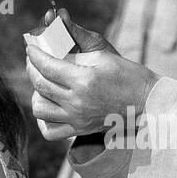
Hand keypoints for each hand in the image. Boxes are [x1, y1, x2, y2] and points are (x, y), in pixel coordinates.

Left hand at [26, 12, 157, 136]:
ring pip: (39, 108)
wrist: (146, 102)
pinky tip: (49, 106)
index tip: (30, 47)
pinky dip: (43, 119)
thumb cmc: (127, 75)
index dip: (35, 54)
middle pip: (40, 84)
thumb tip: (51, 47)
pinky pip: (50, 130)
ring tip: (43, 83)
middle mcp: (77, 101)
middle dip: (31, 67)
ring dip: (35, 93)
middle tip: (33, 59)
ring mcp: (77, 118)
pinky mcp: (79, 130)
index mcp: (84, 80)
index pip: (47, 65)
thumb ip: (74, 53)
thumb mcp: (103, 56)